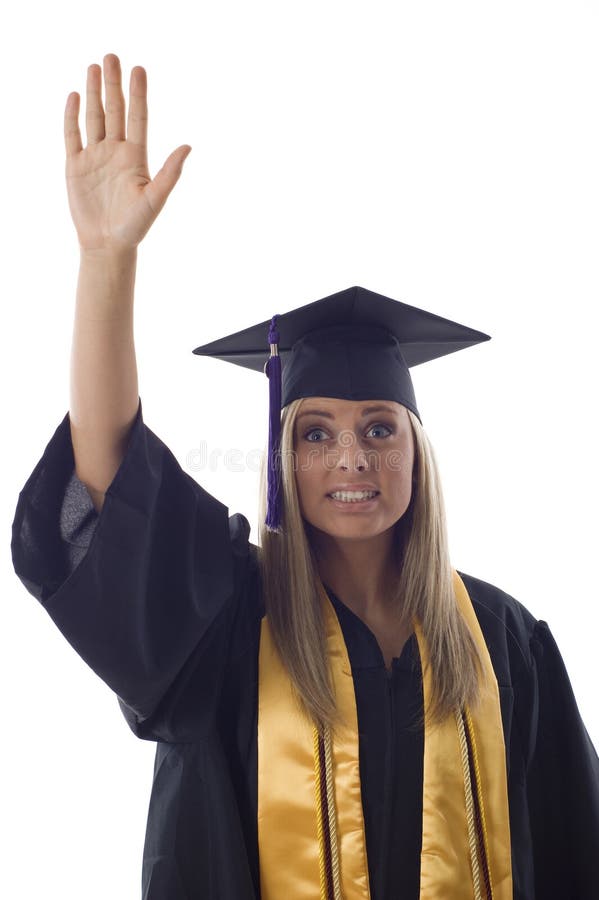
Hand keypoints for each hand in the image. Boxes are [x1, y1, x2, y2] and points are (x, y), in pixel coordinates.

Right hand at [64, 53, 190, 252]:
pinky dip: (72, 116)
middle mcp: (116, 152)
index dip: (138, 94)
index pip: (138, 117)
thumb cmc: (135, 226)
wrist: (107, 245)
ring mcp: (95, 157)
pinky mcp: (75, 166)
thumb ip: (170, 172)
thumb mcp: (156, 199)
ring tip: (93, 66)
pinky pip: (72, 135)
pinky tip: (74, 96)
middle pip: (115, 110)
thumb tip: (188, 146)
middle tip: (112, 56)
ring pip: (94, 117)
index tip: (139, 69)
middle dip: (113, 84)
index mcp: (136, 157)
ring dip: (93, 93)